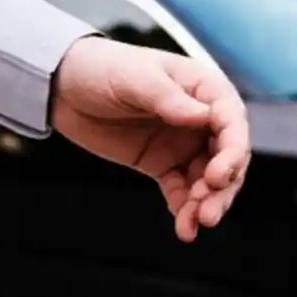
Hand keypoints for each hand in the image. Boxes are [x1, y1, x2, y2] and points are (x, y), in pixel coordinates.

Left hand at [49, 36, 249, 242]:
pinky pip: (182, 191)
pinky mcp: (162, 164)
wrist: (63, 85)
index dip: (232, 150)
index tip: (219, 175)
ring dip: (208, 203)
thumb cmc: (104, 67)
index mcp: (203, 89)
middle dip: (223, 186)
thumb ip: (169, 99)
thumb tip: (203, 117)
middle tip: (208, 211)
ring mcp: (183, 143)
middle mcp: (200, 118)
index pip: (231, 122)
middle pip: (228, 156)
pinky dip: (185, 211)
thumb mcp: (136, 78)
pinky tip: (184, 229)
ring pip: (209, 179)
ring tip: (197, 223)